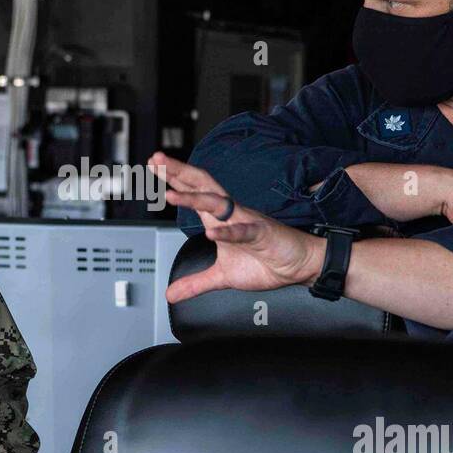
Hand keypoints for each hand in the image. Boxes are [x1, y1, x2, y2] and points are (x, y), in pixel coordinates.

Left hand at [151, 153, 324, 301]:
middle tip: (157, 158)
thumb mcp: (221, 277)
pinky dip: (227, 232)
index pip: (193, 191)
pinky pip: (243, 231)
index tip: (154, 163)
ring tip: (170, 195)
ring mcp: (246, 221)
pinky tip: (212, 233)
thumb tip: (171, 294)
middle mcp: (231, 214)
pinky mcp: (262, 234)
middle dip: (178, 172)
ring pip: (217, 204)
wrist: (298, 266)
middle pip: (201, 186)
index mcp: (219, 219)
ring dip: (193, 199)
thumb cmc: (264, 262)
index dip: (173, 178)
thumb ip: (195, 283)